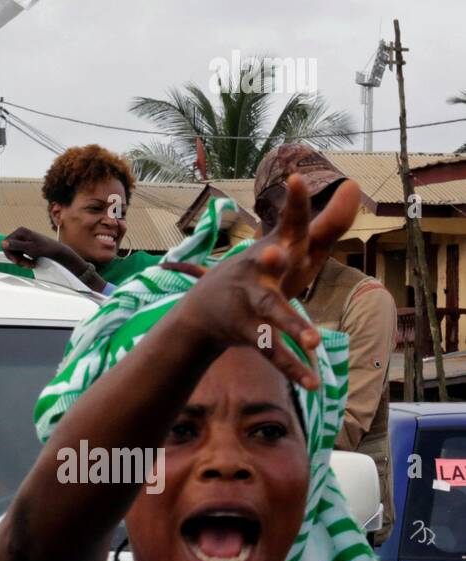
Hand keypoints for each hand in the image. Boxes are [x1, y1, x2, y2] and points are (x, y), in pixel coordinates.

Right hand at [1, 227, 73, 268]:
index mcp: (20, 231)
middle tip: (25, 264)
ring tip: (30, 264)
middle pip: (10, 249)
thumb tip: (2, 243)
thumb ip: (15, 246)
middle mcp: (20, 234)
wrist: (57, 252)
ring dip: (22, 261)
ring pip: (15, 253)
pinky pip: (20, 254)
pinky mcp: (26, 246)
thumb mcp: (29, 248)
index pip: (6, 244)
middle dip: (17, 259)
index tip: (17, 261)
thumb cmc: (45, 248)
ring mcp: (23, 240)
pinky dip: (25, 260)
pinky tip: (31, 262)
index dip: (10, 254)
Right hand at [161, 175, 358, 389]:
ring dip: (292, 326)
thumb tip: (357, 184)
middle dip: (272, 259)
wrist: (203, 313)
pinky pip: (273, 350)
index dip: (295, 202)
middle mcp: (259, 270)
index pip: (289, 223)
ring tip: (314, 340)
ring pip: (272, 313)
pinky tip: (313, 382)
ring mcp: (250, 301)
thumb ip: (328, 223)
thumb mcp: (294, 249)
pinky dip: (293, 367)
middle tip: (275, 252)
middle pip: (270, 265)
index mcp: (276, 248)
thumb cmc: (261, 275)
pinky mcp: (247, 330)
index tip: (296, 178)